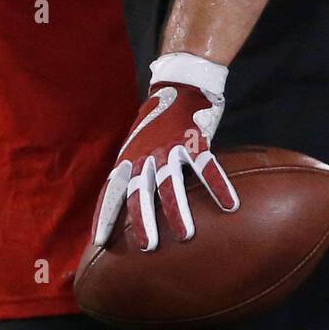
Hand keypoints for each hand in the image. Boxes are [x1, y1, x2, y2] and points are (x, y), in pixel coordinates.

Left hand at [91, 52, 238, 251]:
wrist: (180, 82)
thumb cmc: (158, 121)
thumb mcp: (138, 144)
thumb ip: (134, 170)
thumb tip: (132, 205)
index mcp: (129, 156)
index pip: (111, 190)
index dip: (105, 214)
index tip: (98, 241)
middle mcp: (146, 153)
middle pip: (140, 191)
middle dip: (142, 219)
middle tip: (147, 247)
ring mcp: (170, 146)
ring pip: (171, 182)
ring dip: (177, 209)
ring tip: (185, 235)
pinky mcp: (194, 138)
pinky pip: (206, 165)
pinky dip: (218, 185)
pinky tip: (230, 204)